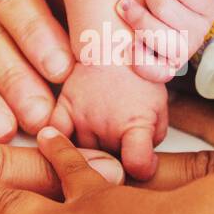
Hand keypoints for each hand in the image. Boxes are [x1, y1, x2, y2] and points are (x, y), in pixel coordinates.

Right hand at [50, 62, 167, 179]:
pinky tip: (71, 137)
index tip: (143, 165)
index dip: (143, 169)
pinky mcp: (63, 107)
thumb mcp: (159, 108)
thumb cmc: (138, 75)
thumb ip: (152, 139)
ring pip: (83, 152)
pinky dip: (59, 141)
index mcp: (135, 123)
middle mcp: (106, 123)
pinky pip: (54, 135)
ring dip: (92, 148)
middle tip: (122, 136)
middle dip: (116, 155)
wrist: (115, 44)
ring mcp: (81, 116)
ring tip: (103, 128)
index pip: (137, 162)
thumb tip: (140, 163)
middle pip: (108, 161)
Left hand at [117, 0, 213, 83]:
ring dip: (138, 17)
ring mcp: (181, 53)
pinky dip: (140, 59)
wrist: (164, 13)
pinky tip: (131, 44)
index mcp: (210, 8)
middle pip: (165, 8)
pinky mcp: (163, 68)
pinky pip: (154, 71)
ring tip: (128, 7)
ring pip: (156, 36)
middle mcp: (198, 34)